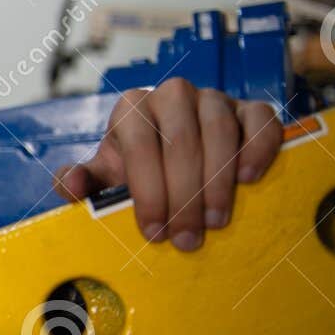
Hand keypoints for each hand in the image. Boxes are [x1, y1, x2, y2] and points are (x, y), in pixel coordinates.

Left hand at [53, 78, 282, 251]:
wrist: (176, 154)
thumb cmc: (138, 168)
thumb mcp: (106, 175)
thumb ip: (81, 182)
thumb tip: (73, 186)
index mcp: (131, 108)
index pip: (139, 144)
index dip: (147, 190)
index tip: (154, 231)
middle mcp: (172, 95)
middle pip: (181, 140)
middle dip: (183, 196)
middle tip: (188, 238)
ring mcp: (214, 98)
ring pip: (220, 130)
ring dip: (218, 180)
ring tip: (216, 222)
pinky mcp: (250, 109)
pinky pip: (262, 120)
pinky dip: (258, 148)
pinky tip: (250, 180)